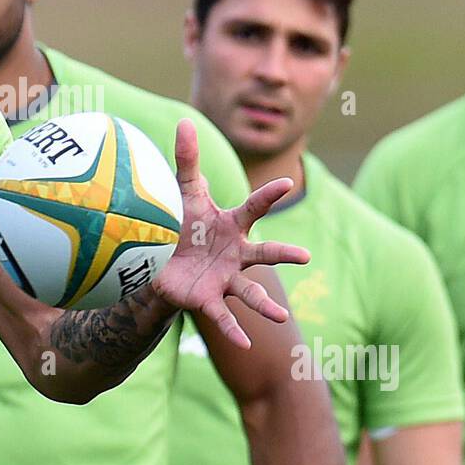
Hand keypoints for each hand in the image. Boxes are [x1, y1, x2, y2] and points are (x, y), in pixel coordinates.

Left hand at [152, 118, 309, 348]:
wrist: (159, 261)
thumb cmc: (180, 223)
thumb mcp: (182, 193)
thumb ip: (187, 161)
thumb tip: (185, 120)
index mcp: (232, 224)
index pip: (255, 207)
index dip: (270, 195)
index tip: (288, 182)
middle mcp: (236, 253)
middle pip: (264, 252)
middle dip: (284, 254)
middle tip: (305, 256)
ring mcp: (226, 278)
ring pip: (251, 291)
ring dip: (265, 305)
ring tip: (279, 316)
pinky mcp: (210, 299)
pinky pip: (224, 317)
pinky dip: (234, 331)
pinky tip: (246, 344)